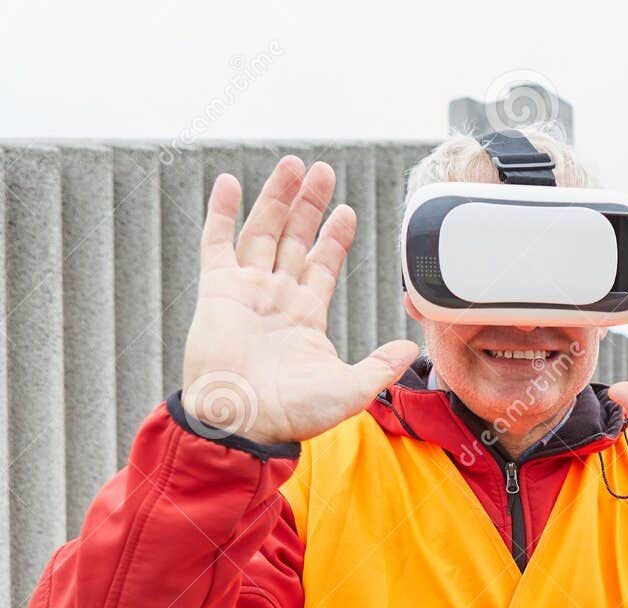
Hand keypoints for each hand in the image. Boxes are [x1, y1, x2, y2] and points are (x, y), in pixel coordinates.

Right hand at [180, 156, 417, 445]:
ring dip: (278, 197)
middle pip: (296, 238)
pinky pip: (217, 243)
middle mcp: (277, 297)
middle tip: (323, 170)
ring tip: (293, 164)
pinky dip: (221, 212)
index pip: (323, 265)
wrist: (243, 423)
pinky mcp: (217, 290)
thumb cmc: (292, 414)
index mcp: (306, 316)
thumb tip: (410, 349)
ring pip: (264, 231)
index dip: (334, 237)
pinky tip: (228, 182)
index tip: (347, 211)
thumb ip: (380, 366)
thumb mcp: (350, 390)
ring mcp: (247, 290)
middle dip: (310, 205)